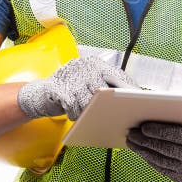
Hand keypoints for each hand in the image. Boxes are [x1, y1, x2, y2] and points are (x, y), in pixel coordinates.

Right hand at [17, 56, 134, 120]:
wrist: (40, 94)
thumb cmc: (70, 92)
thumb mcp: (89, 86)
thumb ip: (105, 89)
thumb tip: (132, 102)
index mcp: (96, 64)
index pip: (118, 76)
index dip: (130, 90)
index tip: (142, 102)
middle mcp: (85, 65)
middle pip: (104, 89)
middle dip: (111, 105)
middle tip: (116, 117)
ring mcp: (71, 74)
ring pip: (88, 100)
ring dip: (89, 112)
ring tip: (87, 117)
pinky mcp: (58, 86)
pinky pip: (72, 105)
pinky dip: (75, 113)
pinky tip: (74, 115)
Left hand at [126, 120, 181, 181]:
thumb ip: (179, 117)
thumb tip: (153, 106)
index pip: (176, 135)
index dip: (159, 131)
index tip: (143, 127)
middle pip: (165, 149)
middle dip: (145, 141)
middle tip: (131, 133)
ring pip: (160, 160)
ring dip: (142, 151)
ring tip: (131, 141)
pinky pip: (162, 169)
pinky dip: (149, 160)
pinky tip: (140, 151)